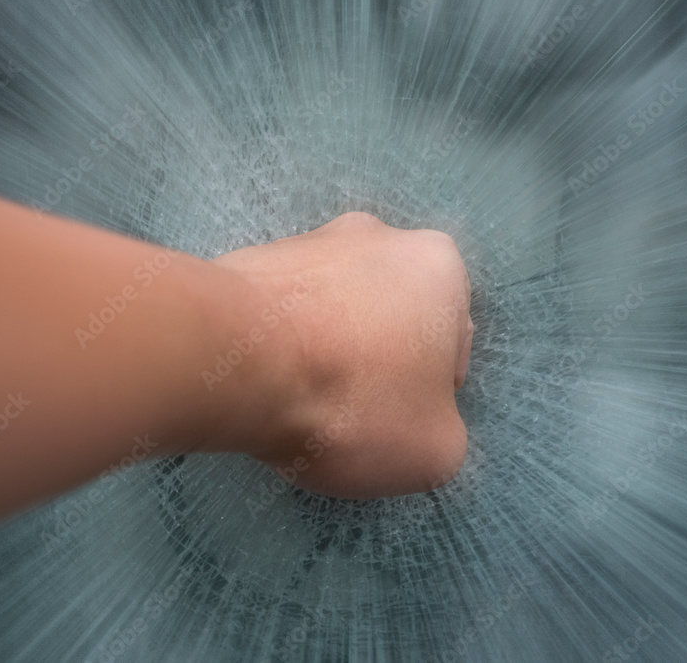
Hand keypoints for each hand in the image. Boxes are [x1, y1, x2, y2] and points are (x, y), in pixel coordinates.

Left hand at [213, 212, 473, 498]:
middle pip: (391, 321)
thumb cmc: (354, 401)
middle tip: (348, 416)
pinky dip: (278, 344)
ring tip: (297, 402)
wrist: (237, 362)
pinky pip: (280, 314)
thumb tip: (412, 423)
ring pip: (332, 313)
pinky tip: (262, 382)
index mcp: (439, 265)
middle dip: (376, 365)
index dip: (425, 398)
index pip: (449, 348)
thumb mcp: (435, 450)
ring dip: (325, 352)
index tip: (391, 426)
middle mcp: (378, 235)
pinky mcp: (248, 260)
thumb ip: (443, 431)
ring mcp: (307, 241)